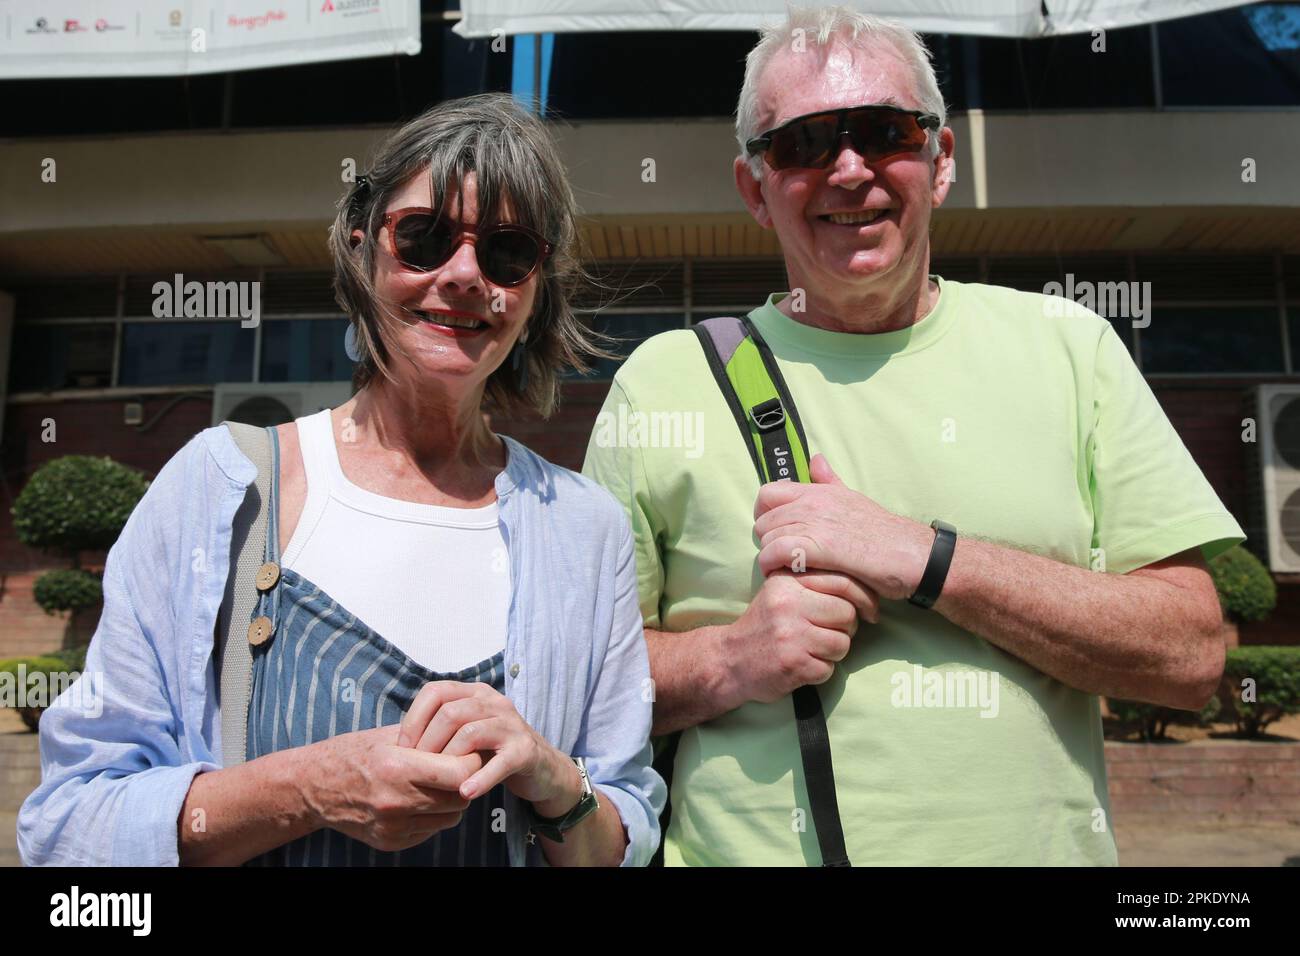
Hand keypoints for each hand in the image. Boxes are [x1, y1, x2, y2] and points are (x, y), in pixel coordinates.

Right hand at [303, 724, 482, 851]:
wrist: (313, 787)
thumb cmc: (354, 753)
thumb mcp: (389, 736)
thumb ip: (429, 738)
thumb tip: (468, 737)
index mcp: (397, 768)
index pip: (460, 773)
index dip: (470, 761)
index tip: (467, 753)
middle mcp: (396, 802)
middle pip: (460, 798)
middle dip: (466, 782)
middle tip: (458, 767)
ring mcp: (393, 827)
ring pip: (450, 817)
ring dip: (451, 801)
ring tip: (438, 783)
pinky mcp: (390, 842)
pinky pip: (431, 830)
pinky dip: (433, 816)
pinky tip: (419, 799)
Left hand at [397, 682, 580, 814]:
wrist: (541, 769)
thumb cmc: (494, 751)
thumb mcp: (467, 732)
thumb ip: (440, 727)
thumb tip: (398, 740)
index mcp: (474, 693)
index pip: (435, 691)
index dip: (414, 718)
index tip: (403, 748)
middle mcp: (493, 702)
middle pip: (450, 712)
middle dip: (427, 742)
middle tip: (418, 768)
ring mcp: (511, 725)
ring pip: (470, 732)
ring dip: (448, 759)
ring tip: (439, 780)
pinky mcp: (525, 750)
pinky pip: (500, 762)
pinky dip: (481, 779)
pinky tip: (466, 793)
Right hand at [722, 568, 876, 705]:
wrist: (729, 660)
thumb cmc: (764, 626)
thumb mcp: (781, 592)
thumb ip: (814, 583)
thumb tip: (865, 586)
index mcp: (787, 581)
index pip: (842, 581)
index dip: (864, 597)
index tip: (870, 610)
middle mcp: (787, 604)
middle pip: (847, 613)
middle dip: (846, 628)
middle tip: (830, 634)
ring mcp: (790, 634)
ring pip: (842, 643)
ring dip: (833, 653)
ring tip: (813, 651)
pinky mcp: (793, 663)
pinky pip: (829, 669)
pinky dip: (820, 672)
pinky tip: (802, 666)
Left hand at [753, 453, 932, 601]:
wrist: (913, 556)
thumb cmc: (884, 535)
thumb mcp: (853, 499)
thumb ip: (829, 482)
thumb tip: (815, 459)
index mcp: (818, 491)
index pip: (767, 493)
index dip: (764, 515)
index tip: (775, 532)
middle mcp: (813, 502)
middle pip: (762, 519)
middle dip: (767, 541)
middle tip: (781, 558)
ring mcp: (816, 523)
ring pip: (767, 537)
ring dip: (770, 557)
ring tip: (784, 570)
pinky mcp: (820, 547)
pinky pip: (777, 552)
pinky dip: (773, 566)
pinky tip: (785, 575)